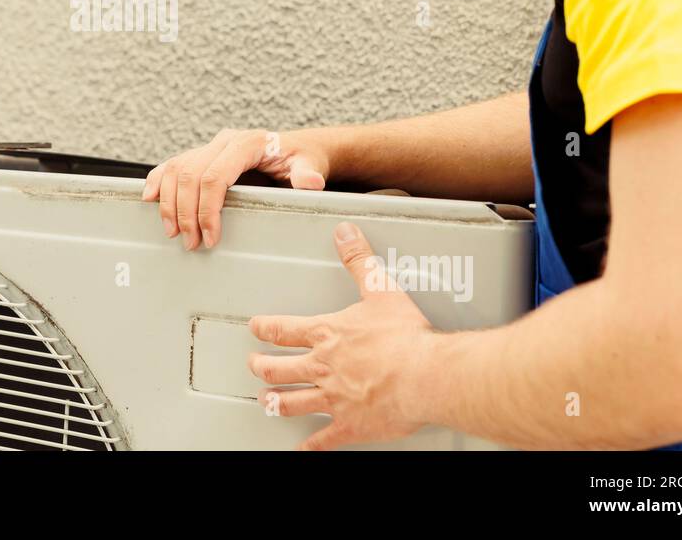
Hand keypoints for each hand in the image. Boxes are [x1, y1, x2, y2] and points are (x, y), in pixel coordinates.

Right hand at [141, 129, 329, 249]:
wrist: (298, 148)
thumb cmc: (302, 159)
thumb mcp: (310, 165)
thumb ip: (308, 174)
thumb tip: (309, 182)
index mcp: (247, 143)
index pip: (215, 175)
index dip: (207, 209)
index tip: (209, 236)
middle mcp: (224, 141)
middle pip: (190, 174)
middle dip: (186, 212)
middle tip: (190, 242)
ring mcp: (211, 146)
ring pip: (176, 169)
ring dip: (169, 202)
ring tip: (173, 232)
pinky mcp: (202, 154)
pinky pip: (172, 164)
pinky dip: (157, 180)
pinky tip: (149, 198)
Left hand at [248, 222, 433, 449]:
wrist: (427, 375)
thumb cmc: (406, 337)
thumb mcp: (380, 288)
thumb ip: (359, 260)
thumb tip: (345, 233)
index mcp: (328, 334)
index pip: (284, 329)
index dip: (265, 328)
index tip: (255, 327)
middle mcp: (323, 366)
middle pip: (278, 368)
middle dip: (261, 366)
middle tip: (254, 364)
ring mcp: (333, 398)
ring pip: (291, 402)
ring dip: (275, 401)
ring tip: (266, 400)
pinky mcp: (350, 425)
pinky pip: (322, 439)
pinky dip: (309, 446)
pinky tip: (300, 448)